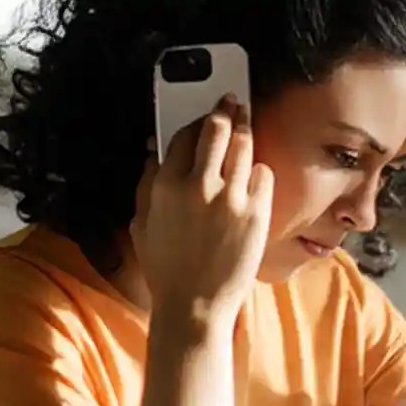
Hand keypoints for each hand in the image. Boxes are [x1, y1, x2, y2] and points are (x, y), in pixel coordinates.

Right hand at [130, 93, 274, 328]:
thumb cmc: (166, 268)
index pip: (181, 136)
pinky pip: (263, 174)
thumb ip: (146, 184)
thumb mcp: (142, 224)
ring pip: (244, 146)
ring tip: (247, 117)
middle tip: (232, 100)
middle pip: (216, 131)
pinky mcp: (257, 213)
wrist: (196, 305)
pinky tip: (254, 168)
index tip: (202, 113)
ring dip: (246, 127)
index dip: (193, 119)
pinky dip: (258, 167)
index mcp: (166, 186)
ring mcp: (232, 199)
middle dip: (225, 110)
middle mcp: (199, 186)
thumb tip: (153, 152)